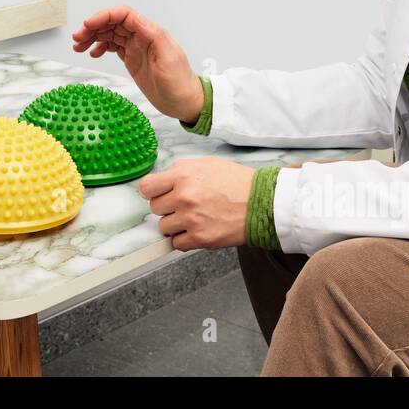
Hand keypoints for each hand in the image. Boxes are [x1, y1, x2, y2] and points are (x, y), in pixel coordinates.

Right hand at [72, 6, 203, 122]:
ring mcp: (136, 47)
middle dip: (93, 27)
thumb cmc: (180, 83)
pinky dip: (100, 47)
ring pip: (110, 33)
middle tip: (78, 38)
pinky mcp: (133, 58)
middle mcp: (142, 37)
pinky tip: (93, 53)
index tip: (88, 25)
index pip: (124, 15)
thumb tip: (138, 21)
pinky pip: (113, 46)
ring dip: (93, 36)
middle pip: (113, 22)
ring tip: (79, 46)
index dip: (104, 16)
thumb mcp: (169, 60)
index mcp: (151, 33)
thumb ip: (155, 38)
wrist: (185, 102)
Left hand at [139, 158, 254, 250]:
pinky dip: (184, 239)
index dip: (152, 192)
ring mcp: (191, 219)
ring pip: (164, 227)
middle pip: (155, 208)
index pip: (146, 187)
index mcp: (183, 175)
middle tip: (184, 205)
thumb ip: (180, 173)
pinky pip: (177, 244)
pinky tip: (198, 229)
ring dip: (175, 225)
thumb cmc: (237, 183)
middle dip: (167, 207)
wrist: (262, 202)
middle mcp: (184, 196)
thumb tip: (162, 183)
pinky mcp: (200, 238)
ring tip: (194, 217)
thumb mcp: (206, 165)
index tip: (158, 194)